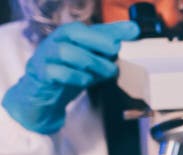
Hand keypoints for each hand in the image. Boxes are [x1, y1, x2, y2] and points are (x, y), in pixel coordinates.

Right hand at [2, 21, 139, 133]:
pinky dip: (75, 77)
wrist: (46, 93)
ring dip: (91, 63)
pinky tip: (85, 82)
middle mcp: (56, 41)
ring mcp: (46, 57)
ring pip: (66, 52)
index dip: (107, 35)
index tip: (121, 44)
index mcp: (70, 34)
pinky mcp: (42, 75)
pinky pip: (56, 73)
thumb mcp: (92, 55)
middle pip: (74, 32)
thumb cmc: (71, 70)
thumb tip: (134, 28)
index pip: (89, 27)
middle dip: (98, 43)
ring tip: (105, 74)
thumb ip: (111, 41)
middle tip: (114, 57)